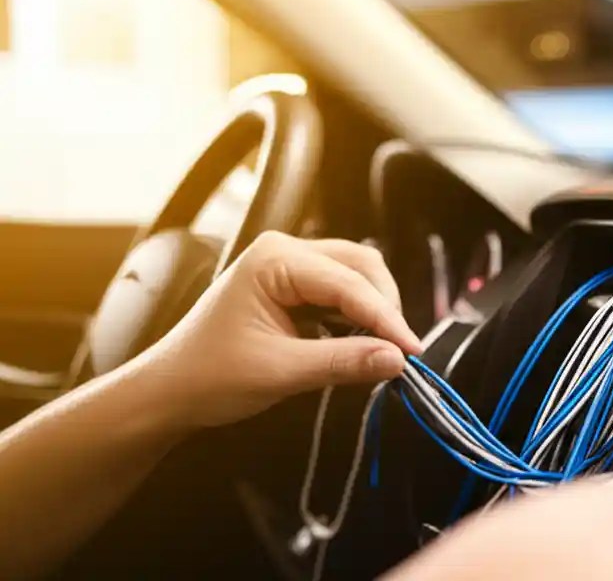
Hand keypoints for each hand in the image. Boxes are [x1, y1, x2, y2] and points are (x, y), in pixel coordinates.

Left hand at [133, 232, 422, 428]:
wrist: (170, 391)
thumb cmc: (210, 377)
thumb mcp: (280, 372)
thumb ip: (342, 362)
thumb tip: (397, 359)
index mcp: (274, 259)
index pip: (348, 284)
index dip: (385, 318)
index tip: (412, 352)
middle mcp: (285, 250)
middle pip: (362, 267)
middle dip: (384, 308)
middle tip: (401, 352)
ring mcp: (290, 265)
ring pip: (358, 276)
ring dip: (375, 310)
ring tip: (385, 349)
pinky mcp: (295, 285)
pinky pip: (343, 291)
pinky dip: (360, 315)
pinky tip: (365, 342)